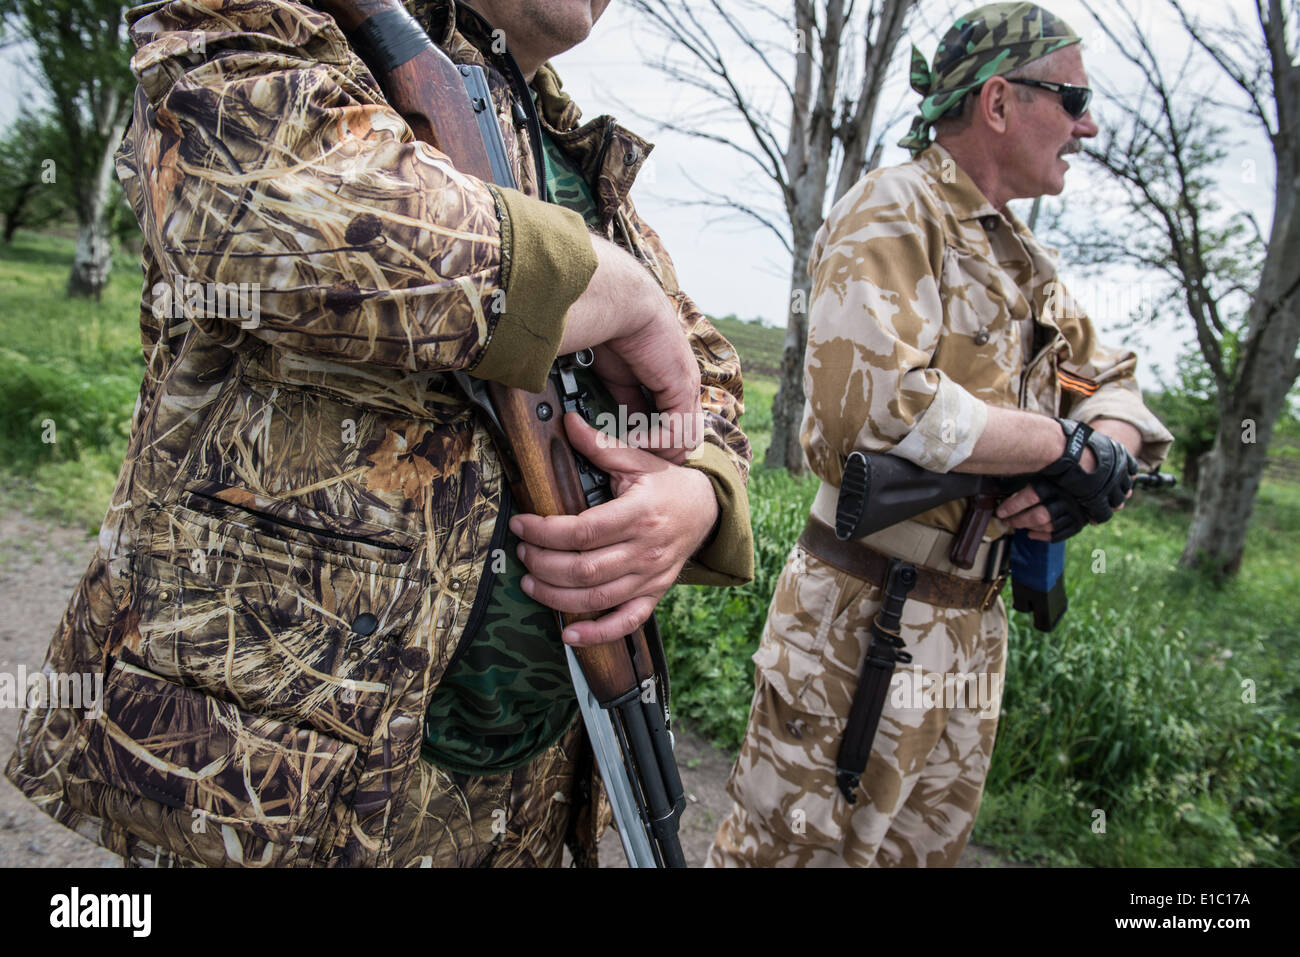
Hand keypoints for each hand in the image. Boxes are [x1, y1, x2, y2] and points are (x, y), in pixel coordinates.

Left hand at [512, 412, 718, 644]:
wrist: (708, 509)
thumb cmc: (667, 485)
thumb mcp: (637, 460)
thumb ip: (600, 446)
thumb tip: (567, 422)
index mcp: (639, 515)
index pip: (582, 532)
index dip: (545, 532)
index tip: (521, 524)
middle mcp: (645, 551)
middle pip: (584, 570)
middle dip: (543, 564)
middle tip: (522, 553)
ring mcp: (650, 577)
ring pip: (597, 598)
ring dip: (556, 596)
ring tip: (530, 582)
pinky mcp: (653, 595)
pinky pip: (626, 622)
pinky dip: (597, 634)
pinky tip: (569, 635)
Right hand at [558, 237, 701, 457]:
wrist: (621, 303)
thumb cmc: (611, 328)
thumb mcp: (617, 375)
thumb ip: (626, 400)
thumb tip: (622, 427)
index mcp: (669, 380)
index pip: (672, 423)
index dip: (653, 441)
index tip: (628, 447)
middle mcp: (683, 384)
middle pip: (684, 435)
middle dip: (659, 452)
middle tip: (633, 457)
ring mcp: (686, 386)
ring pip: (686, 437)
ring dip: (656, 451)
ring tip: (631, 449)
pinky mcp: (682, 387)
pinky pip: (677, 430)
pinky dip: (653, 441)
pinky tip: (632, 437)